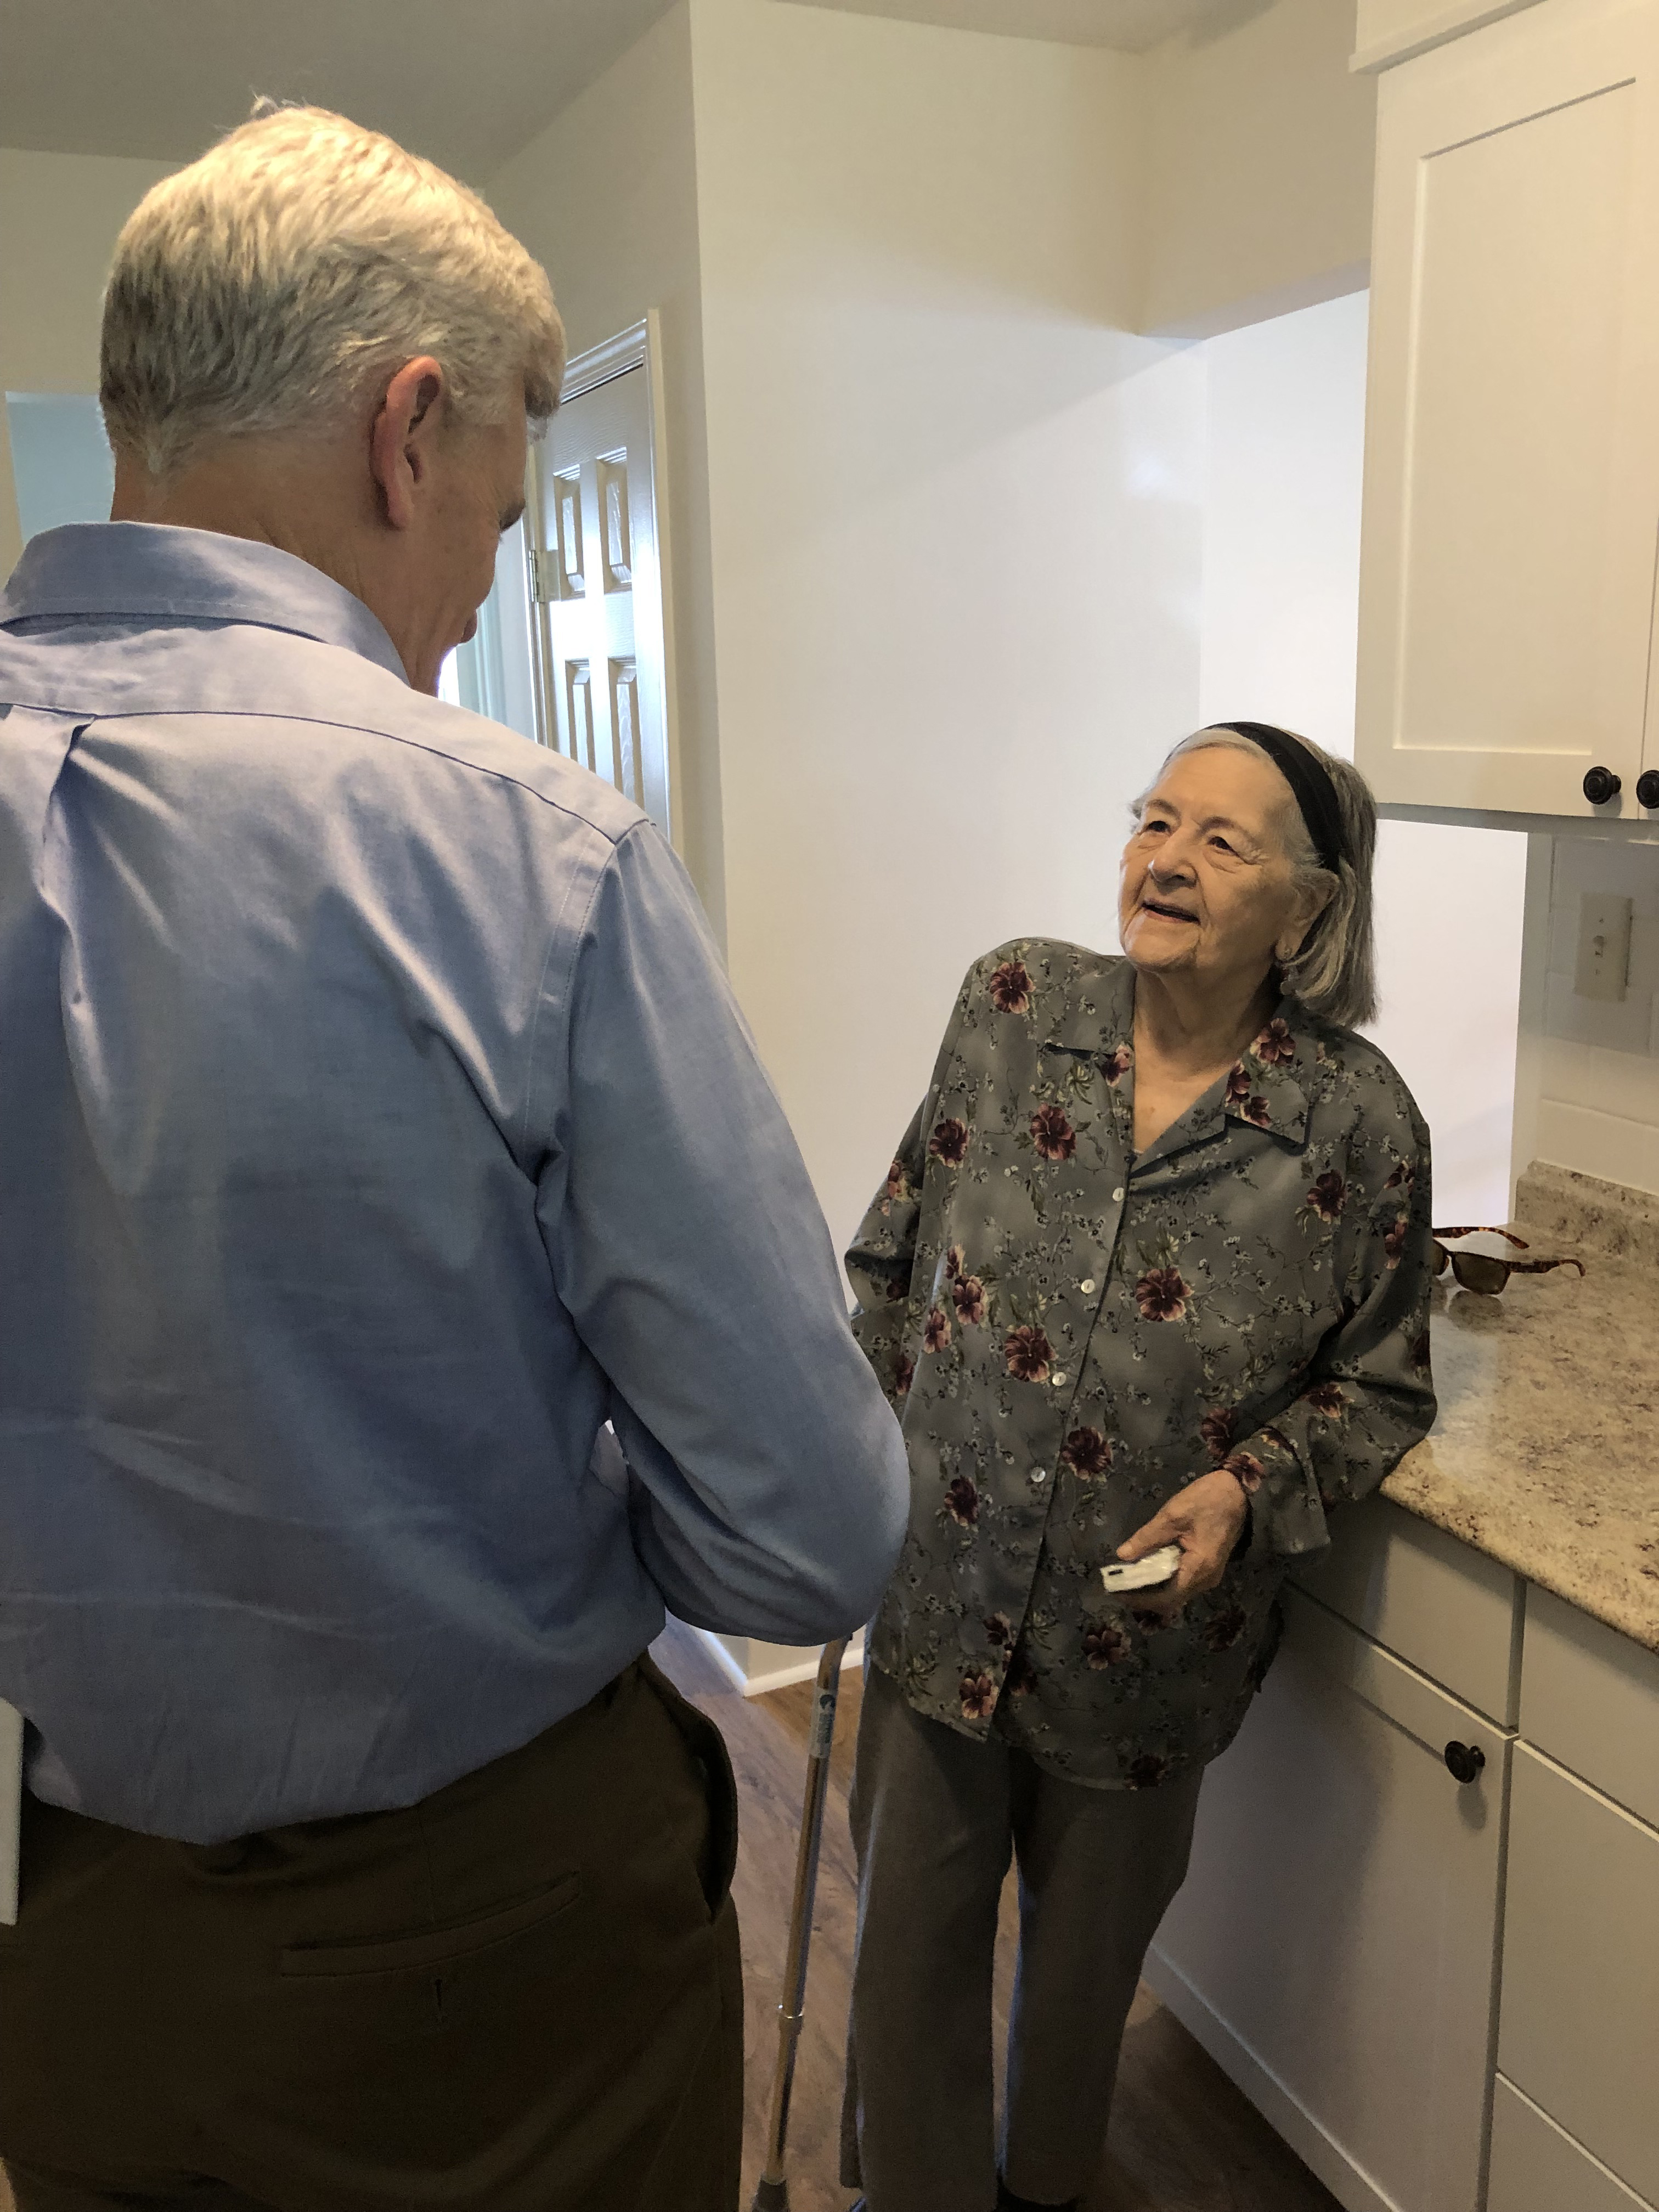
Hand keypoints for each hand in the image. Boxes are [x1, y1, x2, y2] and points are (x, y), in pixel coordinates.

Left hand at [1116, 1469, 1248, 1620]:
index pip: (1166, 1598)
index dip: (1140, 1598)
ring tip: (1128, 1578)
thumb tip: (1122, 1555)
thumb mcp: (1172, 1515)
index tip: (1117, 1591)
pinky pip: (1183, 1582)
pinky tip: (1147, 1569)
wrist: (1238, 1491)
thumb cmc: (1207, 1500)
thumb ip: (1147, 1538)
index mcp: (1199, 1569)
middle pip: (1171, 1600)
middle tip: (1118, 1585)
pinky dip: (1164, 1580)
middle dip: (1144, 1596)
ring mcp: (1209, 1575)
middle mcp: (1206, 1579)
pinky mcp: (1207, 1567)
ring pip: (1177, 1592)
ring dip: (1153, 1589)